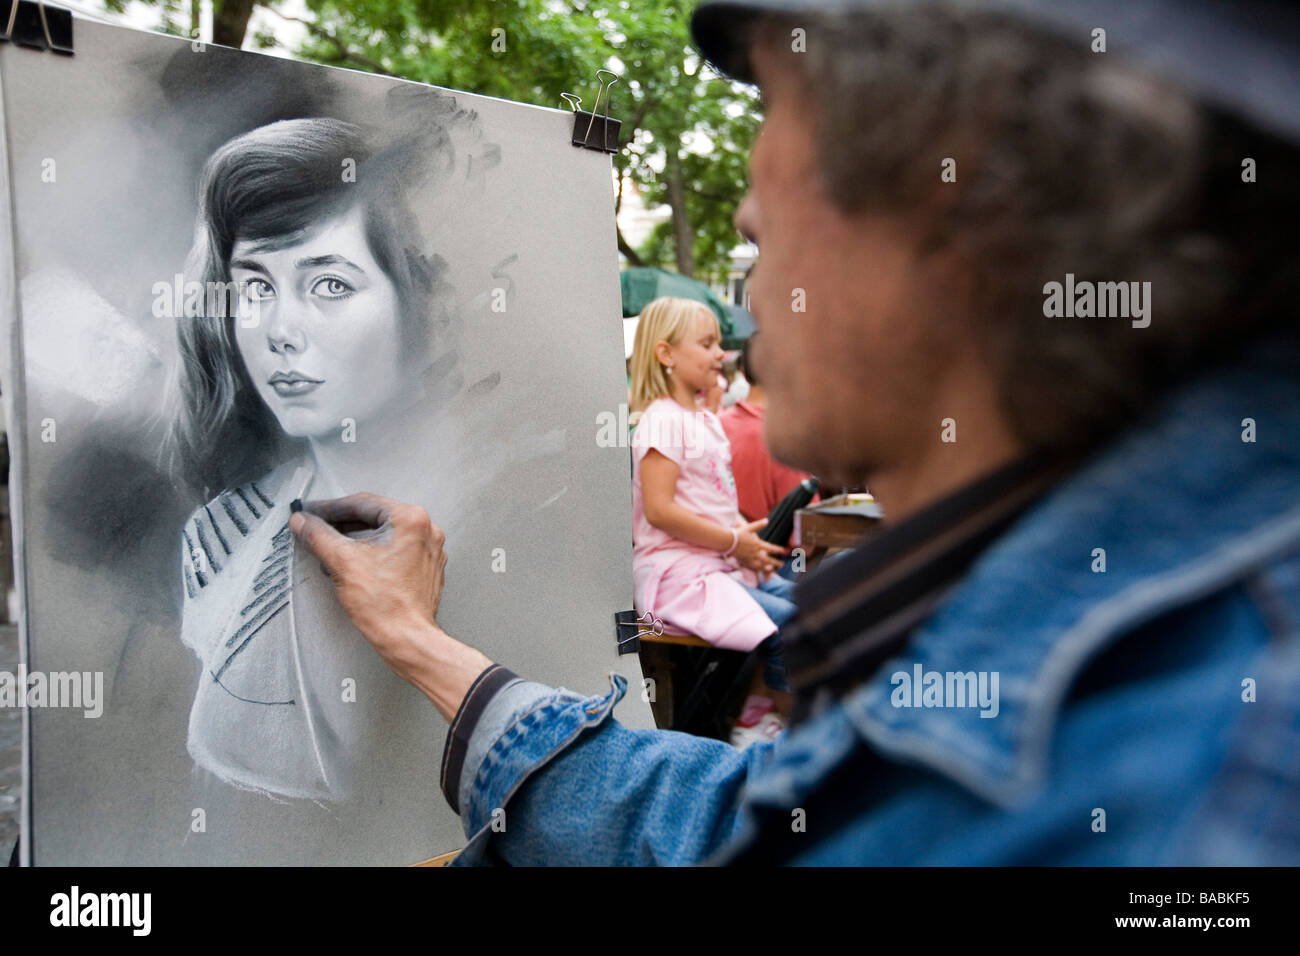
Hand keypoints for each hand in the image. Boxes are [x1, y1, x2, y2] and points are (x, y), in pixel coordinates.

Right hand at [289, 493, 490, 720]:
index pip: (361, 503)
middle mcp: (425, 530)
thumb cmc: (385, 604)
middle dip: (342, 525)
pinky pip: (395, 551)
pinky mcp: (426, 568)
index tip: (312, 512)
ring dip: (356, 540)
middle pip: (374, 518)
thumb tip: (303, 522)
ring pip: (384, 536)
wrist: (407, 638)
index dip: (330, 508)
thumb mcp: (341, 561)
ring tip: (331, 549)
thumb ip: (318, 536)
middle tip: (317, 528)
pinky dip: (373, 554)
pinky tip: (354, 565)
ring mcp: (429, 550)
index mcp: (410, 519)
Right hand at [731, 517, 785, 578]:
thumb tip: (767, 520)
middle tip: (782, 565)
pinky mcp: (743, 561)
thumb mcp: (749, 527)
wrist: (728, 541)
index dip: (777, 549)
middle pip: (767, 560)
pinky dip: (756, 570)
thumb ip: (759, 525)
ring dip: (767, 568)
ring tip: (772, 570)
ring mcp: (749, 558)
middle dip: (775, 562)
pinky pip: (752, 567)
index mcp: (757, 544)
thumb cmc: (738, 533)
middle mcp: (754, 553)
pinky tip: (759, 571)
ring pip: (760, 565)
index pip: (770, 548)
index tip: (783, 551)